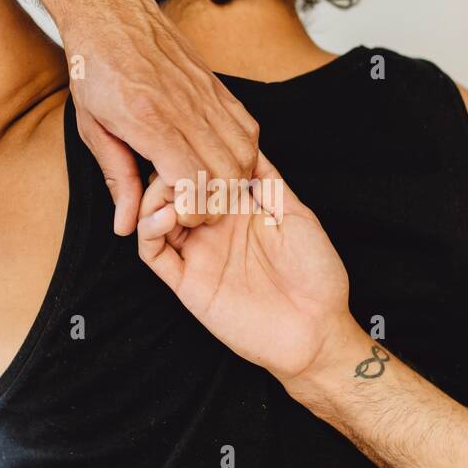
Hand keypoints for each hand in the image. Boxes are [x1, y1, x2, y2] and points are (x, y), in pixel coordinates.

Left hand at [60, 0, 259, 234]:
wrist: (110, 10)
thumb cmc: (95, 68)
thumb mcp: (91, 127)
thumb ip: (117, 178)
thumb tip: (127, 226)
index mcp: (149, 121)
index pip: (192, 181)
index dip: (192, 211)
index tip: (177, 215)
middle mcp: (185, 107)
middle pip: (227, 173)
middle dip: (216, 203)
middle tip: (193, 207)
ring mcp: (207, 94)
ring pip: (245, 153)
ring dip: (233, 180)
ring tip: (208, 187)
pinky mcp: (217, 85)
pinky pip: (248, 128)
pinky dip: (243, 153)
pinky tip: (221, 159)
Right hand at [136, 155, 354, 384]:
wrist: (318, 329)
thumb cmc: (318, 275)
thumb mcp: (297, 215)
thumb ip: (268, 183)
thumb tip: (249, 144)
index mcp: (239, 209)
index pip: (202, 172)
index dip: (193, 152)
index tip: (193, 138)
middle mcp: (214, 228)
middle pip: (173, 189)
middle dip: (170, 170)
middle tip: (178, 164)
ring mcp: (199, 254)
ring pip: (155, 217)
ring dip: (155, 196)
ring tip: (173, 189)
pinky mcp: (188, 283)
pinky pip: (153, 254)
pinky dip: (149, 231)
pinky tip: (164, 216)